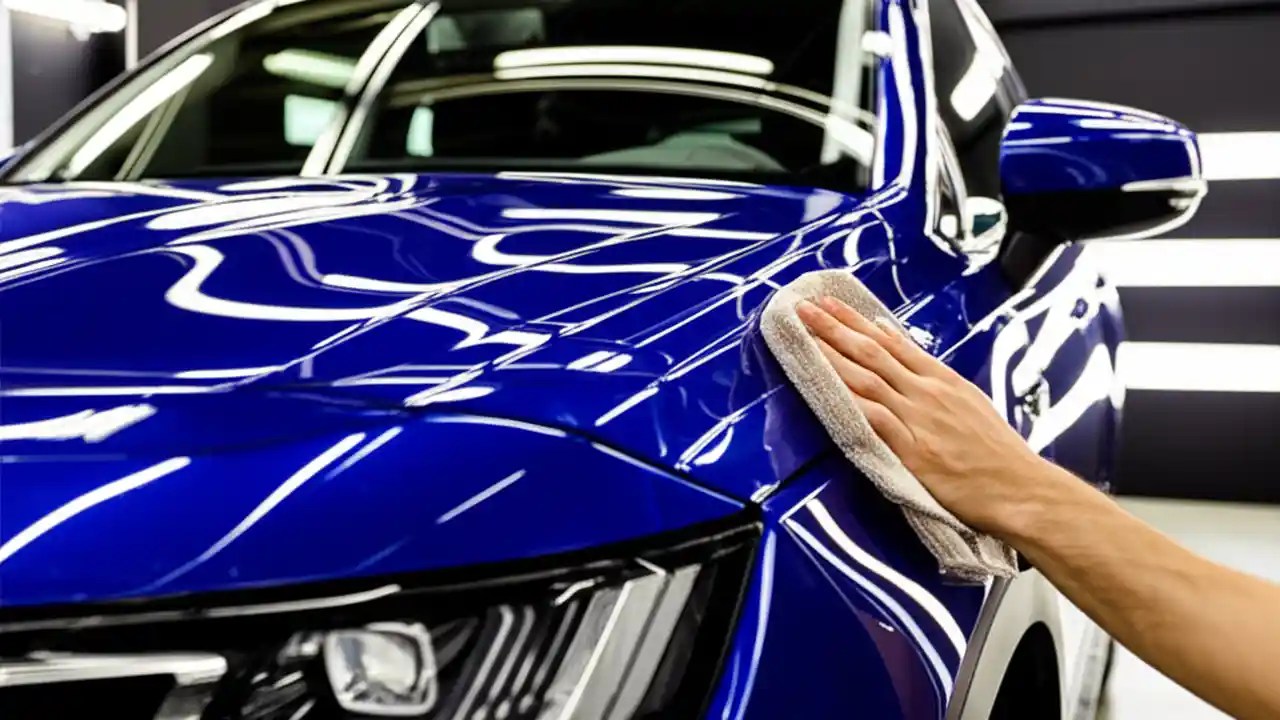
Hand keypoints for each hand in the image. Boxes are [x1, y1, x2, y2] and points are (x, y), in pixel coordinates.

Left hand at [796, 297, 1048, 536]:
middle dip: (835, 328)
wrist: (1019, 486)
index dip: (857, 321)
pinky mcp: (912, 450)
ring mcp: (918, 419)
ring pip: (867, 378)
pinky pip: (874, 419)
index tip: (830, 304)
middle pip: (872, 352)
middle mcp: (927, 392)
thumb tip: (893, 337)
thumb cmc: (995, 450)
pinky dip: (850, 400)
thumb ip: (929, 370)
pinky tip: (826, 387)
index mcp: (941, 379)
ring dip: (832, 356)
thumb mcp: (968, 398)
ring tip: (805, 336)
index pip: (890, 341)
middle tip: (805, 307)